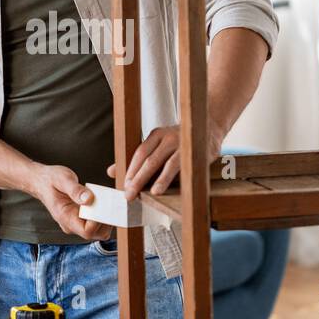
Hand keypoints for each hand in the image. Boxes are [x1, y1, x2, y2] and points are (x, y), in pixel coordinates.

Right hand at [29, 164, 113, 240]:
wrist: (40, 181)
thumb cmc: (50, 180)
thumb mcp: (62, 179)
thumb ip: (75, 190)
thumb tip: (89, 199)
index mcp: (65, 218)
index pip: (87, 231)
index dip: (98, 222)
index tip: (101, 206)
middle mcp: (71, 224)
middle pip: (95, 234)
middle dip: (106, 221)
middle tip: (109, 204)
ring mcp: (75, 222)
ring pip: (98, 230)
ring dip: (106, 218)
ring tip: (107, 201)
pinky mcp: (80, 217)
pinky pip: (95, 222)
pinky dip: (103, 214)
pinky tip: (104, 202)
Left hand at [106, 124, 223, 199]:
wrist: (208, 123)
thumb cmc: (180, 142)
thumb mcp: (157, 146)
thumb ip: (136, 160)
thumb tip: (110, 172)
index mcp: (156, 135)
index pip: (139, 153)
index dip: (131, 170)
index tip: (124, 186)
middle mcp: (168, 136)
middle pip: (150, 159)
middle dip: (138, 178)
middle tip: (129, 195)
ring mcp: (183, 142)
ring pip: (168, 162)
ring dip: (159, 179)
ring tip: (150, 193)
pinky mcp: (196, 150)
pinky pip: (184, 165)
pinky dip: (176, 177)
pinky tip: (170, 187)